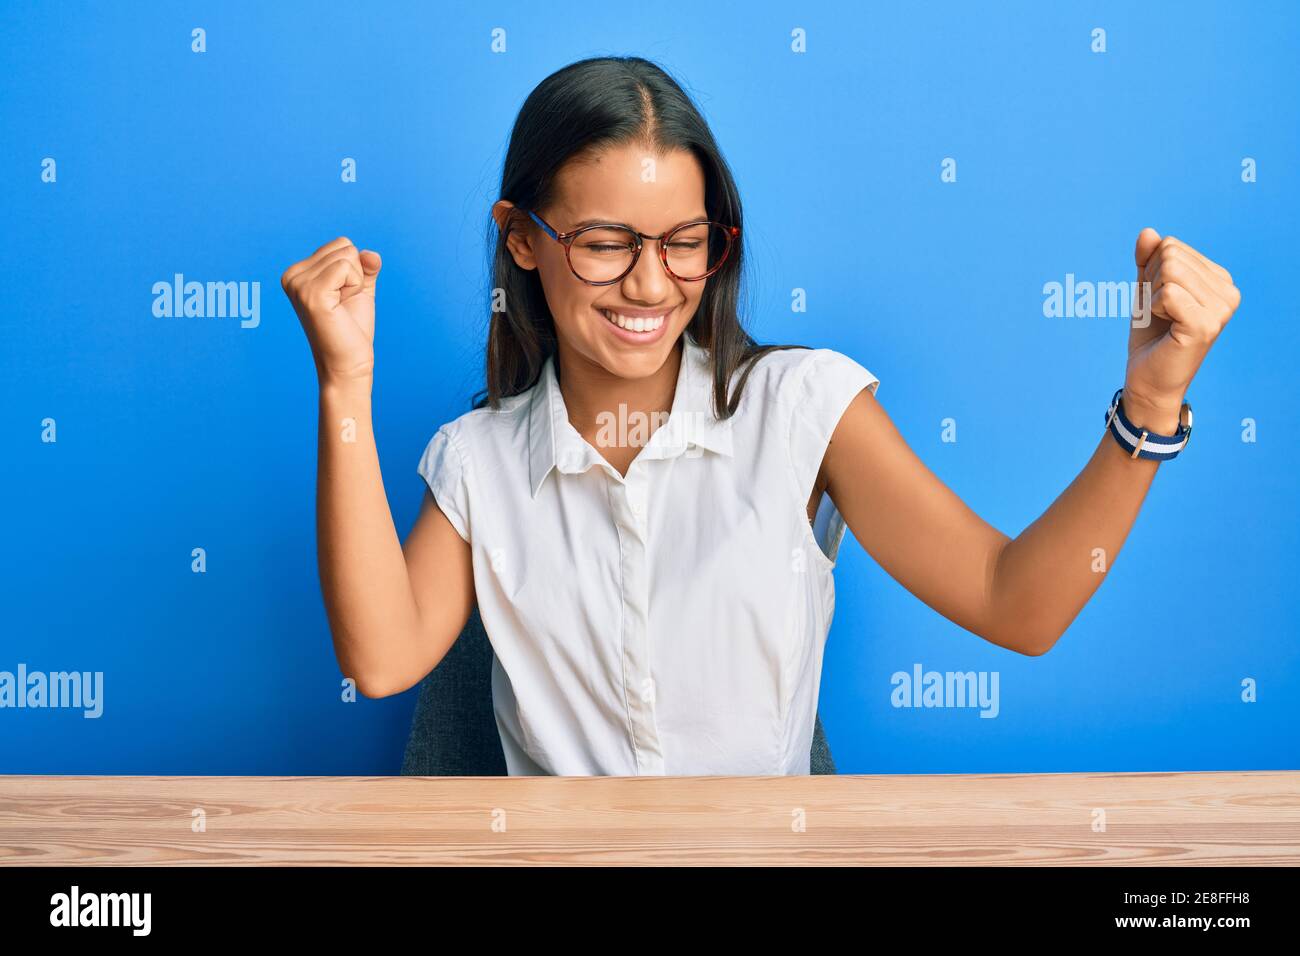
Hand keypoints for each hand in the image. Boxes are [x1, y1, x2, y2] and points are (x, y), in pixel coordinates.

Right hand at [281, 236, 381, 384]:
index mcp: (297, 272)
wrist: (348, 365)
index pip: (341, 244)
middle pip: (344, 246)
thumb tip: (372, 254)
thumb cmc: (352, 330)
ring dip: (356, 283)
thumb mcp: (360, 290)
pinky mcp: (311, 294)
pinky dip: (355, 287)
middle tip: (344, 305)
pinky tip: (342, 308)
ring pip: (347, 255)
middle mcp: (292, 275)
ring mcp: (298, 284)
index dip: (354, 271)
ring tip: (342, 308)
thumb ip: (365, 266)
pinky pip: (346, 267)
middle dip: (355, 275)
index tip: (343, 298)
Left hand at [1124, 228, 1239, 427]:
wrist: (1147, 379)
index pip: (1171, 245)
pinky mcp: (1206, 325)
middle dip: (1150, 283)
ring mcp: (1221, 309)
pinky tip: (1164, 327)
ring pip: (1169, 270)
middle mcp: (1229, 292)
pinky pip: (1168, 293)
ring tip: (1161, 320)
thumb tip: (1148, 232)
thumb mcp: (1146, 289)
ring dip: (1151, 297)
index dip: (1151, 271)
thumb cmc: (1150, 335)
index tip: (1158, 301)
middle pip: (1170, 254)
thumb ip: (1148, 259)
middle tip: (1157, 313)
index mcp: (1219, 280)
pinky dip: (1153, 308)